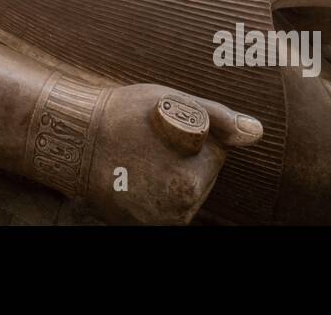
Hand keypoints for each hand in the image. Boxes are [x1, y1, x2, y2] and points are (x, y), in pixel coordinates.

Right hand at [85, 83, 262, 223]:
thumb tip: (257, 132)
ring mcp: (155, 221)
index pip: (214, 153)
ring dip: (167, 173)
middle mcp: (175, 211)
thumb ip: (219, 120)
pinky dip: (153, 189)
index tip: (161, 126)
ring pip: (181, 189)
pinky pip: (162, 203)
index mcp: (190, 184)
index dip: (192, 134)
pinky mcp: (139, 225)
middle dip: (182, 156)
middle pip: (200, 176)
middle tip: (147, 140)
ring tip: (138, 156)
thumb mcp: (174, 104)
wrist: (72, 139)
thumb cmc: (123, 115)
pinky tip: (133, 173)